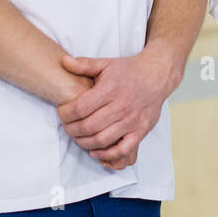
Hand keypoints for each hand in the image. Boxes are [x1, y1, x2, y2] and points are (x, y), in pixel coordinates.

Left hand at [56, 51, 176, 170]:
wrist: (157, 76)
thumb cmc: (129, 70)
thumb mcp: (106, 63)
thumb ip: (84, 64)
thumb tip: (64, 61)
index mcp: (110, 89)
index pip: (79, 108)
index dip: (65, 114)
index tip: (61, 112)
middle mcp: (120, 106)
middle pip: (87, 127)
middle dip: (71, 130)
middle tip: (66, 127)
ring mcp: (131, 121)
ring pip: (101, 140)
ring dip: (84, 143)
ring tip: (78, 137)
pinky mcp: (140, 131)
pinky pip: (122, 150)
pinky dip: (106, 155)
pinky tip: (95, 151)